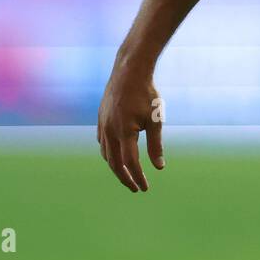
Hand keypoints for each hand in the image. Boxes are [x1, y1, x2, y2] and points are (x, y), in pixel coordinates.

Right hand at [97, 62, 164, 191]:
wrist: (129, 71)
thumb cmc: (146, 94)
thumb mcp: (156, 120)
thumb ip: (156, 145)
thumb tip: (159, 168)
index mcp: (124, 133)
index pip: (130, 163)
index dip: (137, 177)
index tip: (144, 188)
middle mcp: (110, 131)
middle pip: (115, 163)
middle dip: (125, 178)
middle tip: (136, 188)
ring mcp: (103, 125)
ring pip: (106, 154)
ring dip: (116, 167)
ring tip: (127, 175)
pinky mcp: (100, 118)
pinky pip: (102, 142)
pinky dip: (109, 153)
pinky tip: (115, 155)